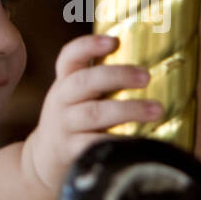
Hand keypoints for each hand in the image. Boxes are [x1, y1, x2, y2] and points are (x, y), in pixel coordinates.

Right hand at [20, 34, 161, 193]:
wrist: (44, 158)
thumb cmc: (74, 119)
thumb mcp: (77, 95)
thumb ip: (101, 81)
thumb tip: (152, 64)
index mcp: (65, 81)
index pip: (69, 56)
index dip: (89, 46)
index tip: (114, 40)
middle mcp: (61, 100)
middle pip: (84, 82)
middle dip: (117, 76)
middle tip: (146, 76)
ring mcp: (65, 126)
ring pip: (94, 114)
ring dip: (128, 110)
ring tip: (157, 110)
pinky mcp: (71, 151)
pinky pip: (95, 144)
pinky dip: (117, 141)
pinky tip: (139, 141)